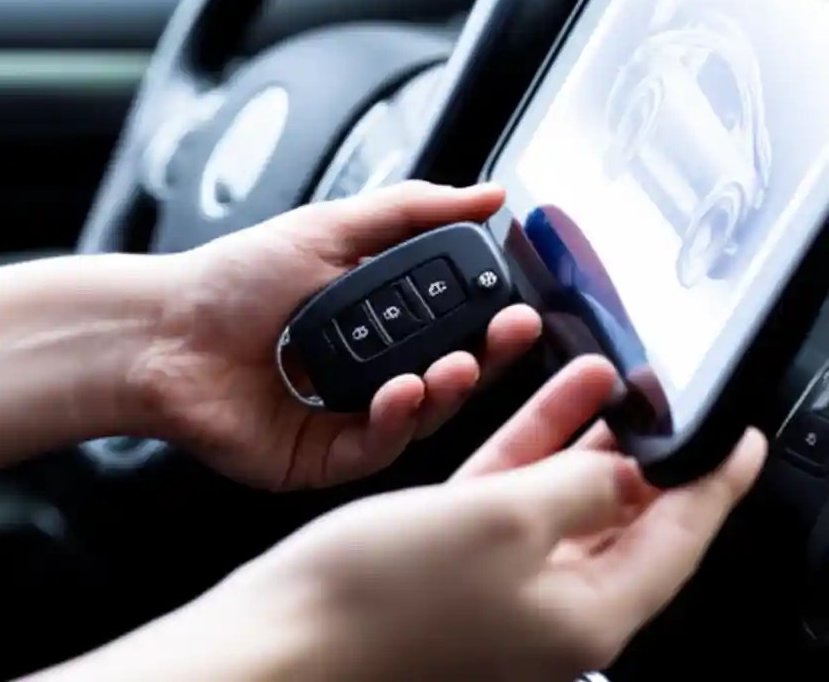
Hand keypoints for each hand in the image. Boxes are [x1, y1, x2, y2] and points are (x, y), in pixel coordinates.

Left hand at [137, 181, 541, 489]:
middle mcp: (363, 377)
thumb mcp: (328, 227)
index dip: (487, 323)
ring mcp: (340, 422)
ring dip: (445, 394)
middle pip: (445, 380)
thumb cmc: (231, 280)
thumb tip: (487, 197)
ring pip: (417, 421)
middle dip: (483, 362)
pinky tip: (399, 395)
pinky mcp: (315, 461)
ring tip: (452, 366)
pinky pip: (372, 451)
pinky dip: (394, 424)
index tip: (517, 305)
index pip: (450, 331)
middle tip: (508, 336)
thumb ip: (411, 212)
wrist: (162, 329)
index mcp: (372, 326)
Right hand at [174, 356, 764, 680]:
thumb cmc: (377, 600)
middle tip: (669, 400)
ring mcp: (498, 594)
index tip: (736, 439)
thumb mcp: (504, 520)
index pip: (680, 540)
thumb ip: (581, 488)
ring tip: (610, 380)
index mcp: (585, 617)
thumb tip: (621, 474)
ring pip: (567, 505)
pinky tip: (539, 413)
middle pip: (627, 524)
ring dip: (589, 440)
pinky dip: (529, 455)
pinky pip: (511, 505)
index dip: (713, 481)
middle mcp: (549, 613)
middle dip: (649, 453)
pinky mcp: (451, 571)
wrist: (281, 638)